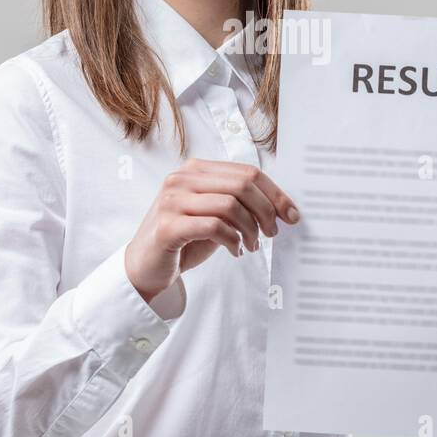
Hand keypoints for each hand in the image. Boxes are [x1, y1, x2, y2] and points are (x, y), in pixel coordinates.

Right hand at [124, 158, 300, 305]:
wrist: (144, 267)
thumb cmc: (184, 239)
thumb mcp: (214, 214)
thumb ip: (238, 203)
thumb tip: (280, 206)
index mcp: (195, 169)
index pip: (247, 172)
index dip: (275, 193)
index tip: (291, 214)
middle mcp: (181, 179)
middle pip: (242, 185)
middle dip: (266, 211)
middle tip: (272, 233)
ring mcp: (172, 200)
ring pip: (231, 205)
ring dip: (250, 229)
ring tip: (251, 245)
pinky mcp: (168, 226)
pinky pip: (214, 227)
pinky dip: (232, 240)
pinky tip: (235, 251)